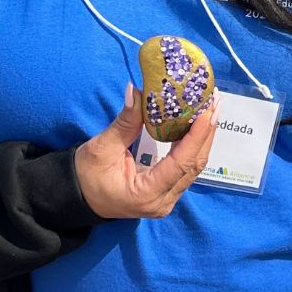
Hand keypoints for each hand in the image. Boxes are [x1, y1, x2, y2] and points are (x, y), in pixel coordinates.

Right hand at [74, 86, 217, 218]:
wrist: (77, 197)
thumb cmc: (85, 176)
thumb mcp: (101, 148)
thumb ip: (124, 123)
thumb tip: (137, 91)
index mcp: (147, 194)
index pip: (181, 163)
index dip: (197, 136)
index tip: (207, 110)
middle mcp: (163, 201)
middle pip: (194, 164)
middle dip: (206, 132)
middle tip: (213, 102)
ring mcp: (167, 198)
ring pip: (193, 165)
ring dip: (203, 136)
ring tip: (209, 108)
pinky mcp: (167, 191)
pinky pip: (186, 166)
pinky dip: (193, 144)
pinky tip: (197, 123)